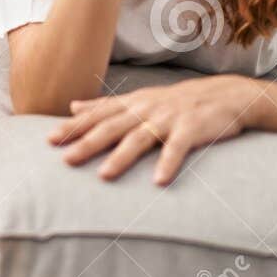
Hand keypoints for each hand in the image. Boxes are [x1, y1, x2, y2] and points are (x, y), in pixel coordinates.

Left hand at [47, 76, 259, 184]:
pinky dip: (168, 163)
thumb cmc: (177, 101)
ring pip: (140, 138)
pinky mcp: (191, 129)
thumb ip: (106, 105)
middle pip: (112, 127)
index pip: (97, 115)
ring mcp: (169, 119)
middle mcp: (146, 109)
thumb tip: (73, 106)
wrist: (226, 95)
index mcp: (132, 104)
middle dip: (87, 143)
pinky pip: (178, 148)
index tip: (49, 139)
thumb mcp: (139, 99)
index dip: (73, 127)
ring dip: (122, 157)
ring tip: (104, 175)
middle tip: (66, 159)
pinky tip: (158, 181)